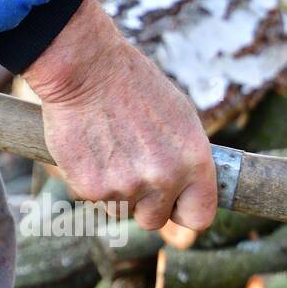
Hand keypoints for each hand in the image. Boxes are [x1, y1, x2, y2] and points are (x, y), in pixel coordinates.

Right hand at [24, 0, 216, 231]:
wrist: (86, 67)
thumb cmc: (136, 87)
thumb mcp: (181, 119)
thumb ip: (188, 161)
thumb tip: (191, 190)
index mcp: (194, 163)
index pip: (200, 218)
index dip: (185, 212)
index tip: (175, 204)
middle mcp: (165, 179)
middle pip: (155, 220)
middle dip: (145, 203)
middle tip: (132, 171)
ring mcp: (127, 186)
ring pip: (122, 210)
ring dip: (117, 191)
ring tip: (111, 151)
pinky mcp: (92, 188)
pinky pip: (94, 199)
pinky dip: (90, 181)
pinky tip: (91, 149)